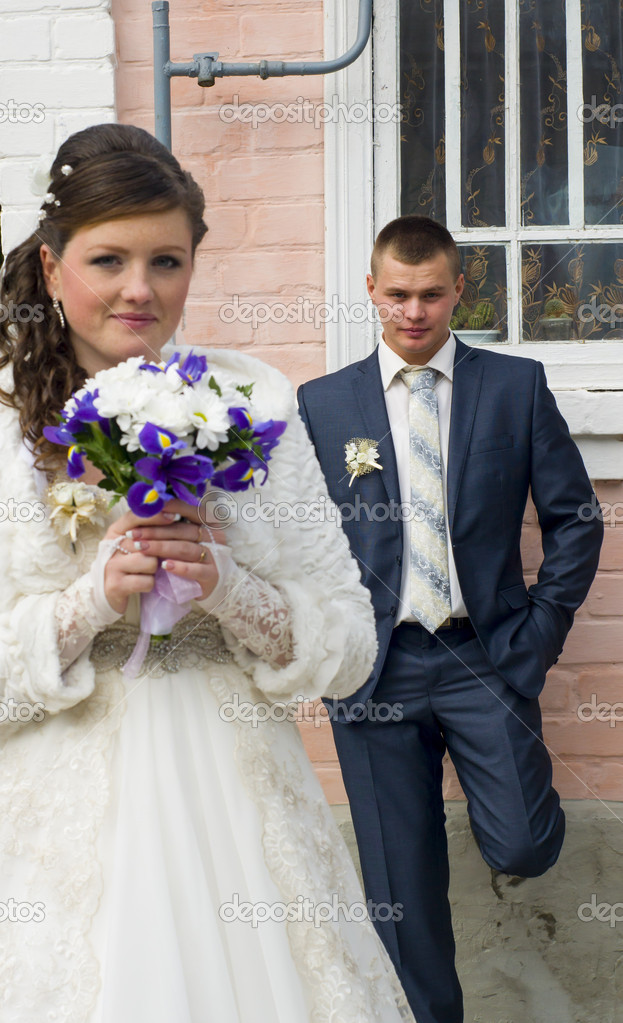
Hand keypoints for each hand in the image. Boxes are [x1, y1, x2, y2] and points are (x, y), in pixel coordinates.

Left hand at [103, 500, 228, 613]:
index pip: (191, 510)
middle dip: (156, 531)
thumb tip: (151, 504)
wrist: (198, 584)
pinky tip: (164, 565)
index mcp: (207, 522)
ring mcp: (214, 556)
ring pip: (186, 548)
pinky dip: (180, 567)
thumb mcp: (179, 536)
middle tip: (134, 534)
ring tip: (142, 548)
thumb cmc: (184, 555)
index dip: (172, 508)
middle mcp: (214, 537)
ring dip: (162, 547)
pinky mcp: (212, 575)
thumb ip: (169, 521)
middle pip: (183, 530)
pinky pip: (196, 569)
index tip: (150, 508)